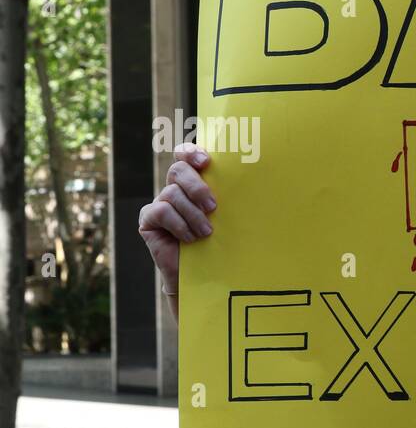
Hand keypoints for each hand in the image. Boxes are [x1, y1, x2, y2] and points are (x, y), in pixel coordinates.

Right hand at [138, 144, 216, 293]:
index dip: (191, 153)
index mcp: (193, 183)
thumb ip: (230, 199)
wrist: (202, 275)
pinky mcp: (148, 220)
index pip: (184, 156)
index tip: (206, 161)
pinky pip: (160, 211)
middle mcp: (174, 189)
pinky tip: (189, 238)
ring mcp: (159, 203)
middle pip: (178, 170)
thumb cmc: (219, 243)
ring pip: (172, 193)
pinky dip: (178, 224)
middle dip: (197, 186)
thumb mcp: (226, 218)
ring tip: (206, 232)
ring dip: (192, 214)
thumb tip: (255, 183)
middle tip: (213, 207)